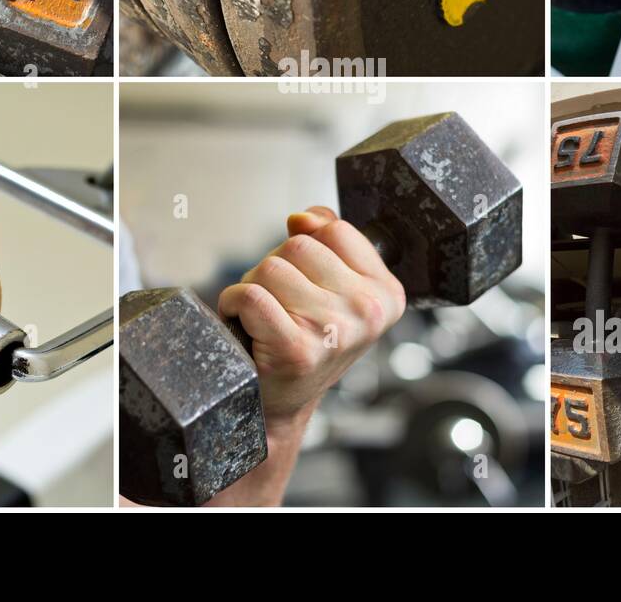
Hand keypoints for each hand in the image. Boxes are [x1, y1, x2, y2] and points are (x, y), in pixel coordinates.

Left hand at [218, 207, 405, 424]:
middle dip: (278, 266)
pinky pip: (250, 296)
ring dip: (254, 286)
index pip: (334, 230)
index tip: (306, 279)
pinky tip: (243, 320)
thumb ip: (328, 240)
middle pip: (299, 246)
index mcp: (386, 293)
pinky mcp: (295, 349)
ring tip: (266, 315)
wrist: (283, 403)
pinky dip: (233, 302)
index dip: (307, 245)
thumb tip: (301, 218)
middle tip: (281, 302)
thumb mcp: (335, 287)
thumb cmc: (307, 338)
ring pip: (271, 267)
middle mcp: (367, 312)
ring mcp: (333, 331)